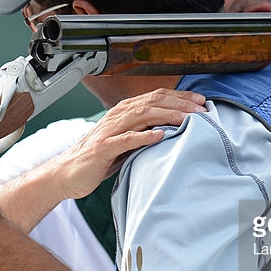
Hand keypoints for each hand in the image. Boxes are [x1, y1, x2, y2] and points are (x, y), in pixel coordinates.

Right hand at [49, 88, 206, 200]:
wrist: (68, 173)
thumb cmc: (98, 158)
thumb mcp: (126, 141)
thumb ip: (145, 132)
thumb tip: (173, 130)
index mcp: (124, 112)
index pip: (156, 97)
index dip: (180, 97)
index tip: (201, 102)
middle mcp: (117, 116)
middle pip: (153, 102)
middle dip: (180, 103)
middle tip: (202, 109)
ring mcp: (110, 131)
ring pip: (142, 116)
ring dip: (167, 115)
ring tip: (188, 119)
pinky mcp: (103, 148)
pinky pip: (125, 139)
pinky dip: (143, 136)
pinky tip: (160, 135)